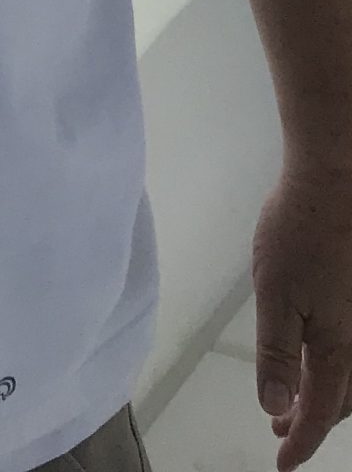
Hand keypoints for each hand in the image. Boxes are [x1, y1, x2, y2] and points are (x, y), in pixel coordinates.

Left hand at [253, 159, 351, 468]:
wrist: (335, 177)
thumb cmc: (301, 231)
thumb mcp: (276, 294)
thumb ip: (277, 353)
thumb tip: (275, 408)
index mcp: (338, 345)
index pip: (320, 410)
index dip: (301, 440)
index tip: (283, 463)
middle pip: (341, 398)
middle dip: (312, 419)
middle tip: (282, 433)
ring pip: (350, 374)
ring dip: (325, 392)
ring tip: (294, 400)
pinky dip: (336, 364)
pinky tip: (316, 350)